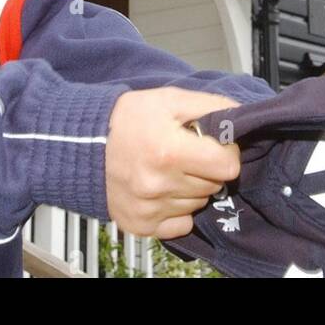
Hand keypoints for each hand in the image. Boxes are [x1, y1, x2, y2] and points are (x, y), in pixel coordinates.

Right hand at [104, 61, 324, 238]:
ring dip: (191, 188)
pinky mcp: (140, 225)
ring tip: (169, 169)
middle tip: (185, 153)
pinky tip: (162, 190)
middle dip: (206, 168)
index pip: (228, 166)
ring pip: (198, 203)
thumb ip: (210, 106)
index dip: (226, 152)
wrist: (82, 144)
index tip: (212, 145)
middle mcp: (158, 185)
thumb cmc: (128, 119)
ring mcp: (148, 208)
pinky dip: (177, 210)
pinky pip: (181, 223)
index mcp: (169, 151)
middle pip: (213, 185)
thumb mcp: (170, 99)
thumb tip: (242, 118)